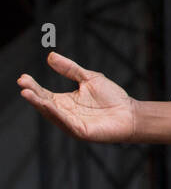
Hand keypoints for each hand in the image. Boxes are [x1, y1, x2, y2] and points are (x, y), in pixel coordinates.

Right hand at [17, 51, 137, 142]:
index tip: (23, 77)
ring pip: (51, 113)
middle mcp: (64, 113)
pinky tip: (48, 105)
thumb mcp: (88, 78)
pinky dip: (56, 114)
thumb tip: (51, 56)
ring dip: (39, 104)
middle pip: (44, 103)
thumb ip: (70, 69)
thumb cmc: (112, 97)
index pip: (44, 93)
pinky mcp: (80, 131)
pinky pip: (65, 122)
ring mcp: (71, 123)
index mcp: (65, 101)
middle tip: (22, 84)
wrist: (130, 113)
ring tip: (27, 93)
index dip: (33, 86)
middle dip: (32, 94)